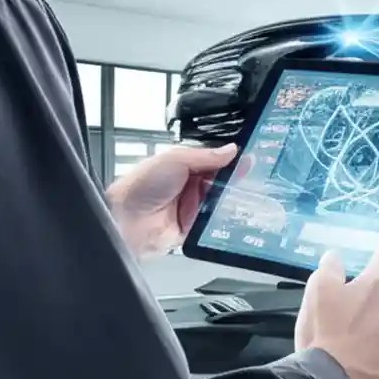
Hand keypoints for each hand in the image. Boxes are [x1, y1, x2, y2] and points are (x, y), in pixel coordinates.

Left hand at [105, 144, 237, 257]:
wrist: (126, 220)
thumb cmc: (140, 186)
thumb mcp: (175, 160)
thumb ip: (205, 155)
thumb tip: (231, 150)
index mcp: (184, 166)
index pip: (215, 162)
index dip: (232, 162)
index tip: (250, 161)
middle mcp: (189, 186)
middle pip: (221, 183)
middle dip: (235, 183)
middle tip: (253, 180)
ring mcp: (191, 208)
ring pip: (220, 204)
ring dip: (230, 202)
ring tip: (245, 198)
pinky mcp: (192, 229)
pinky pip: (213, 225)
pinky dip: (222, 222)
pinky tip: (232, 217)